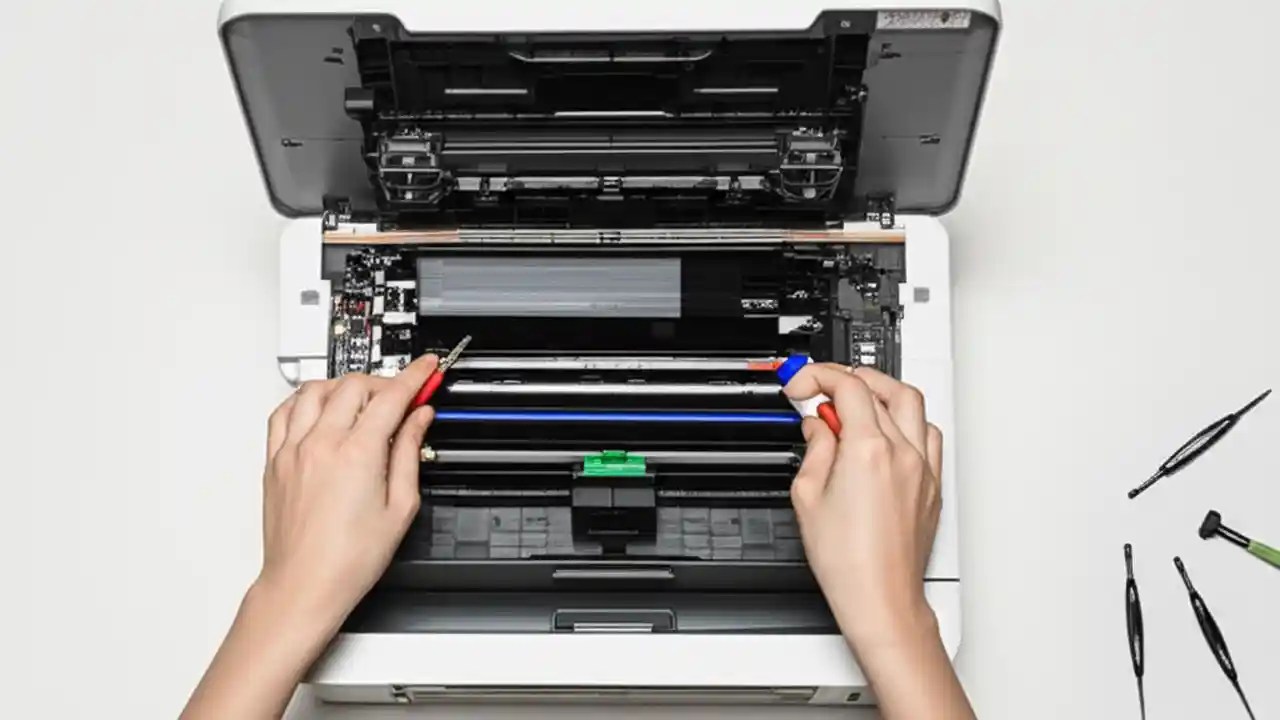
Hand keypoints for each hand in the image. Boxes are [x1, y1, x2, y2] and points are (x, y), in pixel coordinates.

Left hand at [182, 355, 439, 719]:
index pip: (392, 396)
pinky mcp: (274, 461)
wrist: (304, 585)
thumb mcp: (399, 507)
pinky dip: (305, 401)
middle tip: (402, 394)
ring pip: (316, 390)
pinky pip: (284, 412)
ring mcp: (292, 450)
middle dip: (384, 382)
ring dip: (344, 386)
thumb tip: (418, 420)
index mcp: (358, 454)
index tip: (427, 368)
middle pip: (354, 385)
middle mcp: (321, 444)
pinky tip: (319, 409)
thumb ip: (409, 453)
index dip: (415, 376)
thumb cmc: (348, 560)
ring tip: (362, 399)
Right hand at [784, 364, 942, 644]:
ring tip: (857, 403)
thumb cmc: (846, 560)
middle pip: (881, 387)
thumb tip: (818, 426)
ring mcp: (922, 467)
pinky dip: (907, 421)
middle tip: (824, 388)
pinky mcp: (931, 484)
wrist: (879, 596)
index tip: (801, 386)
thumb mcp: (807, 496)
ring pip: (912, 404)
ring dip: (882, 392)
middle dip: (849, 378)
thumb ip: (815, 449)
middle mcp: (902, 453)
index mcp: (868, 450)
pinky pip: (928, 434)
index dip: (818, 376)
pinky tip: (887, 432)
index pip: (847, 386)